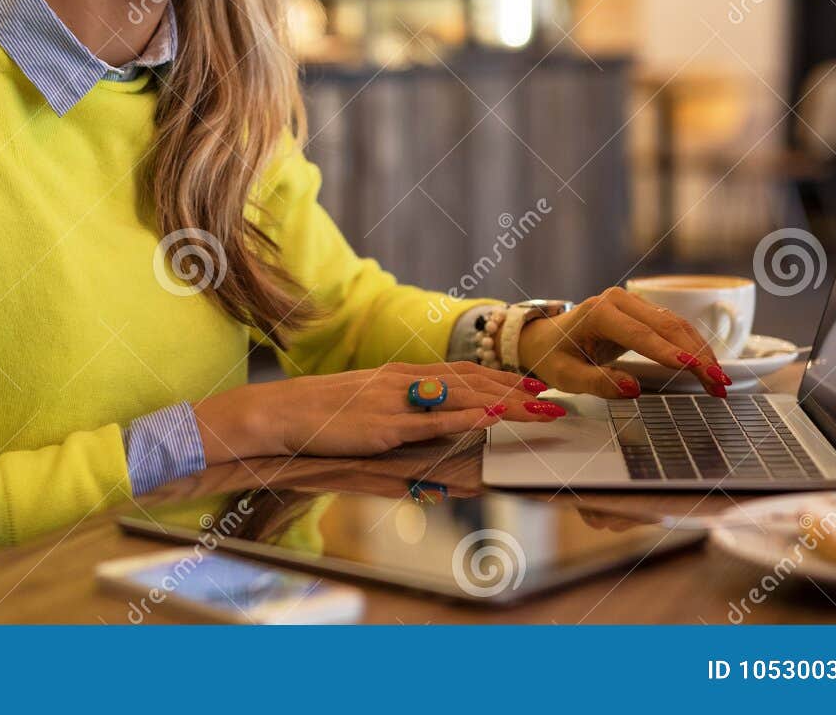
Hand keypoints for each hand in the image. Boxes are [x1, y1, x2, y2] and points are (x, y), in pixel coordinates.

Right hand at [191, 362, 567, 461]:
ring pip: (461, 396)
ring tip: (539, 408)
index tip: (535, 386)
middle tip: (554, 399)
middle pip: (473, 380)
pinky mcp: (383, 425)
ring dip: (505, 402)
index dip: (503, 379)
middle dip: (516, 390)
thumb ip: (407, 432)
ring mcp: (396, 400)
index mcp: (403, 375)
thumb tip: (437, 464)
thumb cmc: (323, 418)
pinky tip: (489, 417)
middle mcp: (405, 381)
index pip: (464, 372)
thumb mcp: (370, 414)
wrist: (281, 413)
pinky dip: (463, 417)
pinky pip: (430, 421)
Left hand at [517, 287, 732, 398]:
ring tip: (719, 381)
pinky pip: (675, 328)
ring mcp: (633, 303)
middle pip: (667, 327)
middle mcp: (619, 301)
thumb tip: (633, 390)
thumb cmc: (554, 357)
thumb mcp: (566, 376)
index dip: (669, 353)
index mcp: (598, 312)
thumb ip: (598, 382)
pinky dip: (694, 348)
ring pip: (677, 325)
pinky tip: (707, 366)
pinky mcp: (644, 312)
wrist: (547, 339)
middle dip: (696, 356)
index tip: (694, 368)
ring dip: (701, 353)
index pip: (640, 334)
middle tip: (718, 382)